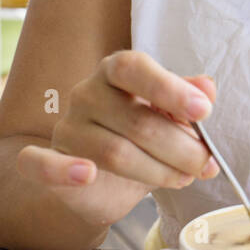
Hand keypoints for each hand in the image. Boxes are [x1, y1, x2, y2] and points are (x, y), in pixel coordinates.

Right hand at [16, 50, 219, 228]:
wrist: (99, 182)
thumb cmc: (140, 139)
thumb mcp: (170, 116)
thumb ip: (188, 100)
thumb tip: (207, 87)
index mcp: (115, 71)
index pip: (134, 67)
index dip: (170, 89)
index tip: (204, 111)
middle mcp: (87, 93)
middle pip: (137, 120)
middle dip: (181, 148)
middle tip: (206, 164)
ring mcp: (66, 127)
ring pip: (114, 152)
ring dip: (158, 171)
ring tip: (182, 178)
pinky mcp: (44, 162)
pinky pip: (42, 164)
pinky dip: (65, 171)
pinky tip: (88, 174)